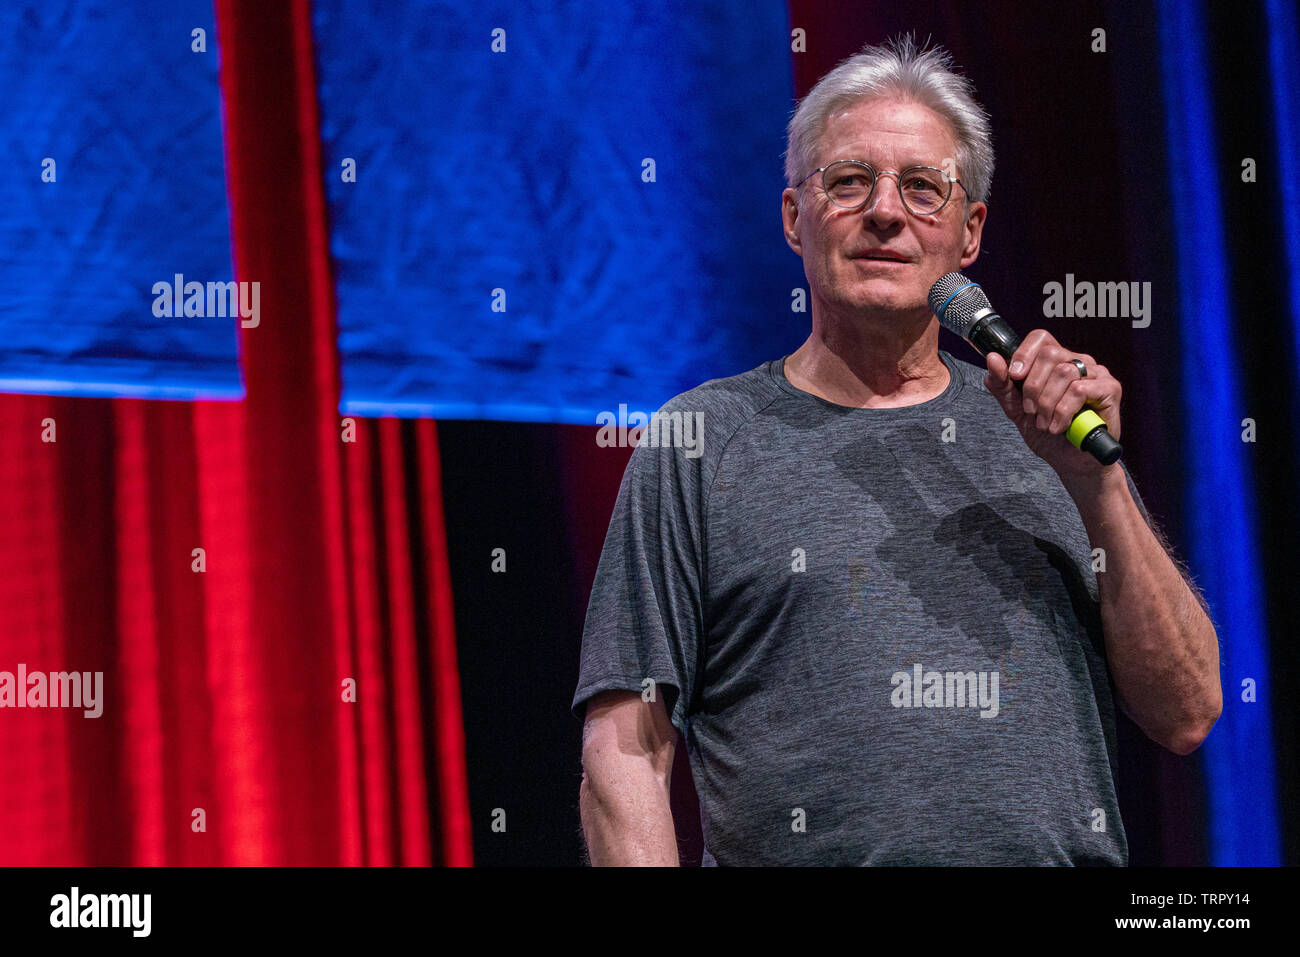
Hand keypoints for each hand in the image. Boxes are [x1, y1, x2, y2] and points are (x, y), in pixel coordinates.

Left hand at [983, 330, 1121, 483]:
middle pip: (1050, 354)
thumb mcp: (1016, 409)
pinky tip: (1060, 426)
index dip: (1024, 353)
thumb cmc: (1048, 432)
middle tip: (1032, 411)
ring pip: (1063, 372)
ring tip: (1045, 424)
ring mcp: (1096, 373)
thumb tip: (992, 358)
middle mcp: (1078, 361)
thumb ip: (1002, 385)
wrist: (1071, 461)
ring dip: (1047, 404)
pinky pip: (1080, 390)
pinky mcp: (1110, 388)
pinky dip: (1064, 411)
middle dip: (1033, 387)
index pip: (1040, 337)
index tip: (1014, 376)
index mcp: (1056, 361)